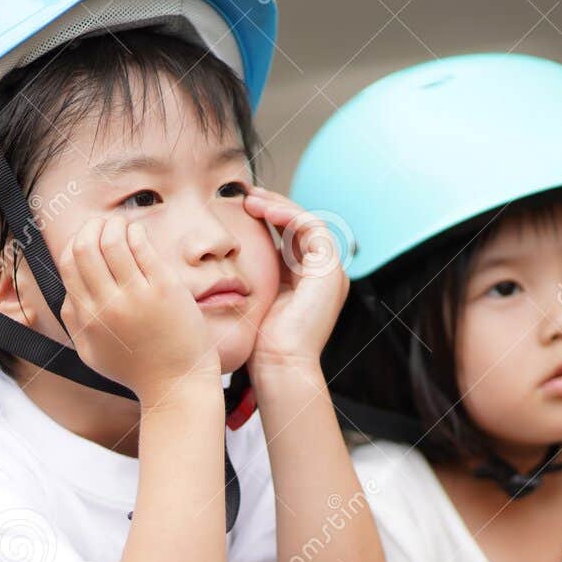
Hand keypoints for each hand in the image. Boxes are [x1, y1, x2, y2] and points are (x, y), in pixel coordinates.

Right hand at [57, 215, 217, 402]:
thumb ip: (74, 320)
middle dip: (91, 227)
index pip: (68, 264)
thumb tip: (68, 288)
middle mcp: (107, 306)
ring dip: (114, 225)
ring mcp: (136, 297)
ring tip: (122, 226)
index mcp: (87, 318)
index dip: (74, 242)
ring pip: (112, 241)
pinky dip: (135, 232)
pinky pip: (142, 247)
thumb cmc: (136, 369)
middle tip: (103, 226)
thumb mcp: (91, 352)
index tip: (87, 239)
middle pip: (84, 247)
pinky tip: (138, 234)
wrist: (176, 385)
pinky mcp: (164, 290)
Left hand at [242, 188, 349, 372]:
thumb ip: (256, 275)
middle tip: (246, 194)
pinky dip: (289, 216)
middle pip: (301, 225)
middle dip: (273, 206)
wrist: (279, 366)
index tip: (242, 207)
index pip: (292, 236)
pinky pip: (312, 229)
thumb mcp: (256, 299)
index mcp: (307, 280)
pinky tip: (264, 211)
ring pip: (307, 222)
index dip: (269, 217)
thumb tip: (231, 256)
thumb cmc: (262, 344)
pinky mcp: (330, 271)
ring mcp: (330, 272)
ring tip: (252, 199)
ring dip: (279, 206)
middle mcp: (323, 274)